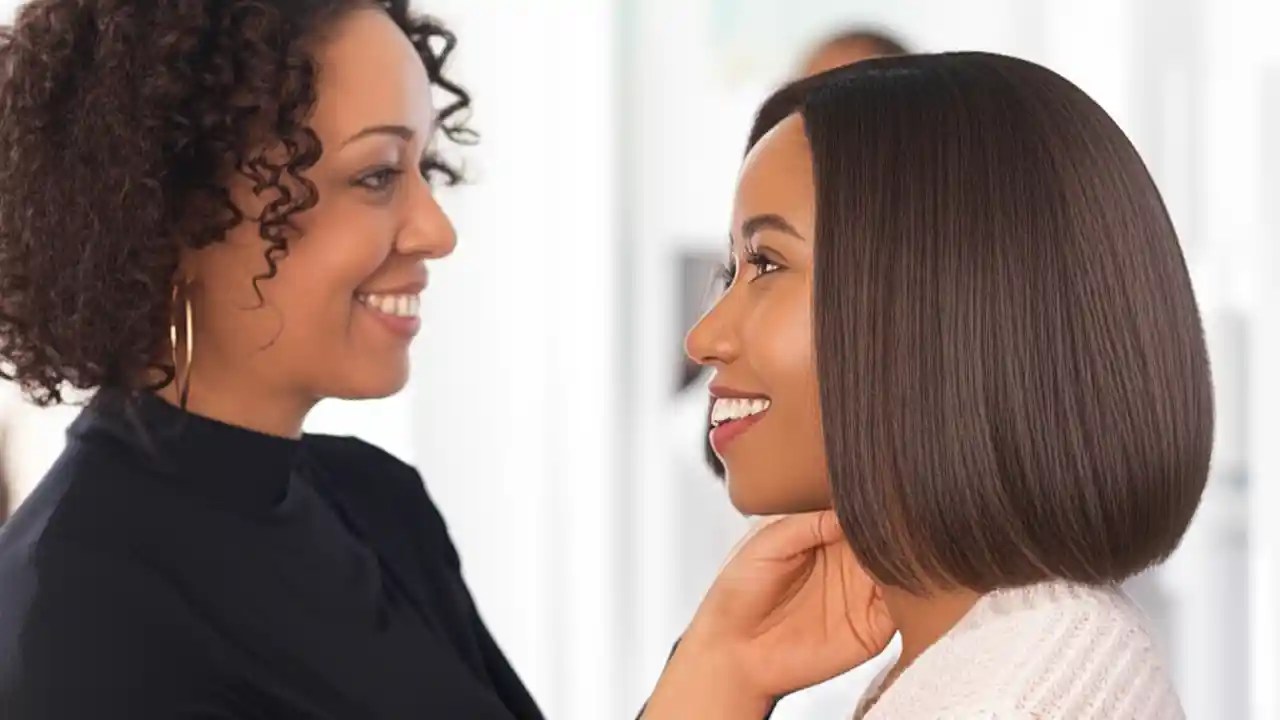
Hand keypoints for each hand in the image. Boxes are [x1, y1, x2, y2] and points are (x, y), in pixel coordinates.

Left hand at [644, 511, 895, 717]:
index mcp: (825, 536)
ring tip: (906, 542)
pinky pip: (905, 608)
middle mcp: (850, 562)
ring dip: (909, 557)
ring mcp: (865, 594)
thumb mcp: (764, 543)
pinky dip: (913, 593)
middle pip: (887, 537)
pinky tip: (906, 577)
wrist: (733, 650)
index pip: (860, 512)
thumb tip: (846, 511)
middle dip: (897, 525)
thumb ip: (805, 524)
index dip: (871, 501)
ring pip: (903, 568)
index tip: (881, 489)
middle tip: (901, 513)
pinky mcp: (875, 628)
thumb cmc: (738, 593)